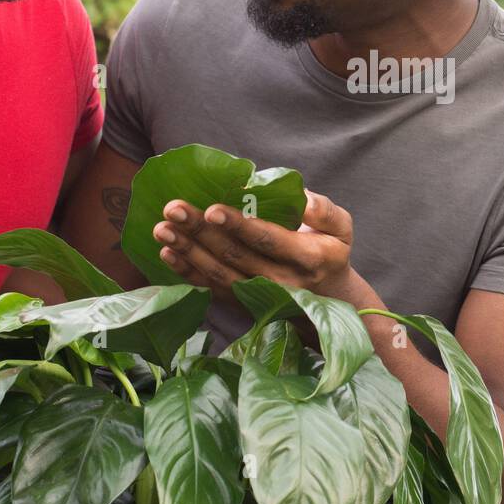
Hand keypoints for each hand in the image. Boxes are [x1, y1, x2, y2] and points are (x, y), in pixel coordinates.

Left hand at [152, 190, 353, 297]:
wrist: (327, 298)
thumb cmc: (329, 250)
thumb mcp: (341, 228)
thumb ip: (325, 211)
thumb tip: (304, 199)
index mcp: (307, 258)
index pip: (268, 241)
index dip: (239, 226)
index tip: (212, 210)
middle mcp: (282, 282)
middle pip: (235, 256)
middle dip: (201, 232)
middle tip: (174, 208)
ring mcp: (260, 297)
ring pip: (219, 274)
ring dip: (187, 251)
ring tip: (163, 228)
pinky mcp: (242, 303)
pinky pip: (211, 289)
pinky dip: (186, 273)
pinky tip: (167, 252)